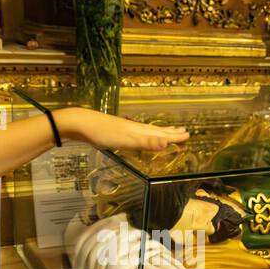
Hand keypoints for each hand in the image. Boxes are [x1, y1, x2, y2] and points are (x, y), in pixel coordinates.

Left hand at [56, 107, 188, 151]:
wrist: (81, 125)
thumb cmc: (103, 133)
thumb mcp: (126, 140)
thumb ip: (146, 142)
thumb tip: (166, 143)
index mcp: (139, 131)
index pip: (161, 135)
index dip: (174, 137)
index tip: (188, 136)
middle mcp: (135, 128)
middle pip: (157, 131)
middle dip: (171, 133)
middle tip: (184, 132)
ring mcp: (125, 129)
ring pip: (147, 131)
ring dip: (159, 133)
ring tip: (167, 132)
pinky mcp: (116, 132)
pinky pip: (137, 134)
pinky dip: (145, 135)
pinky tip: (139, 136)